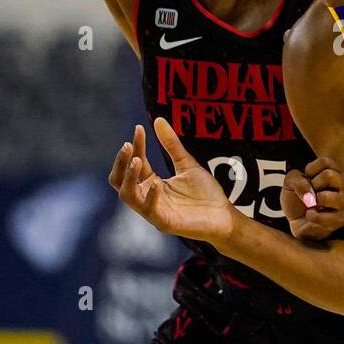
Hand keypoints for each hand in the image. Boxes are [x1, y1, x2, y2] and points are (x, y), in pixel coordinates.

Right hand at [108, 119, 237, 244]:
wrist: (224, 216)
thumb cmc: (205, 193)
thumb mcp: (187, 164)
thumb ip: (172, 145)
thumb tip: (157, 120)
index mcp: (151, 184)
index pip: (135, 163)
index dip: (136, 146)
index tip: (139, 128)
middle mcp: (147, 197)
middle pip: (120, 181)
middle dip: (121, 163)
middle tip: (128, 145)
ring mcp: (154, 211)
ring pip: (128, 196)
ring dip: (129, 177)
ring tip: (137, 159)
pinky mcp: (164, 223)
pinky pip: (149, 210)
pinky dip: (151, 196)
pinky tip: (156, 183)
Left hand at [281, 156, 343, 239]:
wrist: (297, 221)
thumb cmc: (298, 198)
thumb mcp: (290, 182)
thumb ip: (297, 179)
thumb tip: (310, 193)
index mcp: (336, 171)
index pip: (325, 162)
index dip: (310, 170)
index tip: (307, 179)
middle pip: (329, 175)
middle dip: (313, 185)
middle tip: (311, 193)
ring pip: (326, 196)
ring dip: (313, 201)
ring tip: (312, 205)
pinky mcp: (341, 219)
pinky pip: (324, 217)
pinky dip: (312, 216)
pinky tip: (310, 215)